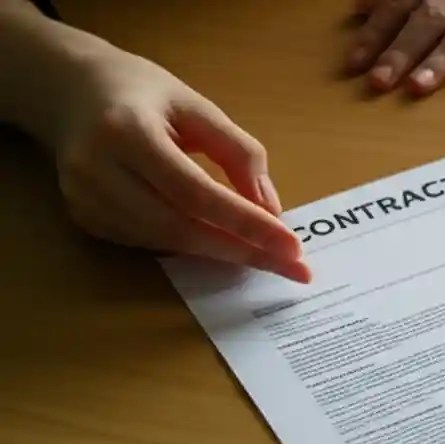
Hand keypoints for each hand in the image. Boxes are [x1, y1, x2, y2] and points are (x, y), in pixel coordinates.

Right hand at [52, 44, 308, 281]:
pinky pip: (149, 243)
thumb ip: (238, 152)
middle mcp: (97, 171)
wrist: (68, 90)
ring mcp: (85, 199)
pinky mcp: (84, 218)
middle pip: (180, 227)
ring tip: (264, 254)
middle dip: (241, 250)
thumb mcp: (197, 106)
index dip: (247, 224)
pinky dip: (189, 245)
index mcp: (127, 132)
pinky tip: (217, 240)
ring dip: (219, 251)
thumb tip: (270, 210)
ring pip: (166, 241)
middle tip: (291, 267)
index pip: (197, 192)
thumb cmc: (142, 93)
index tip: (292, 247)